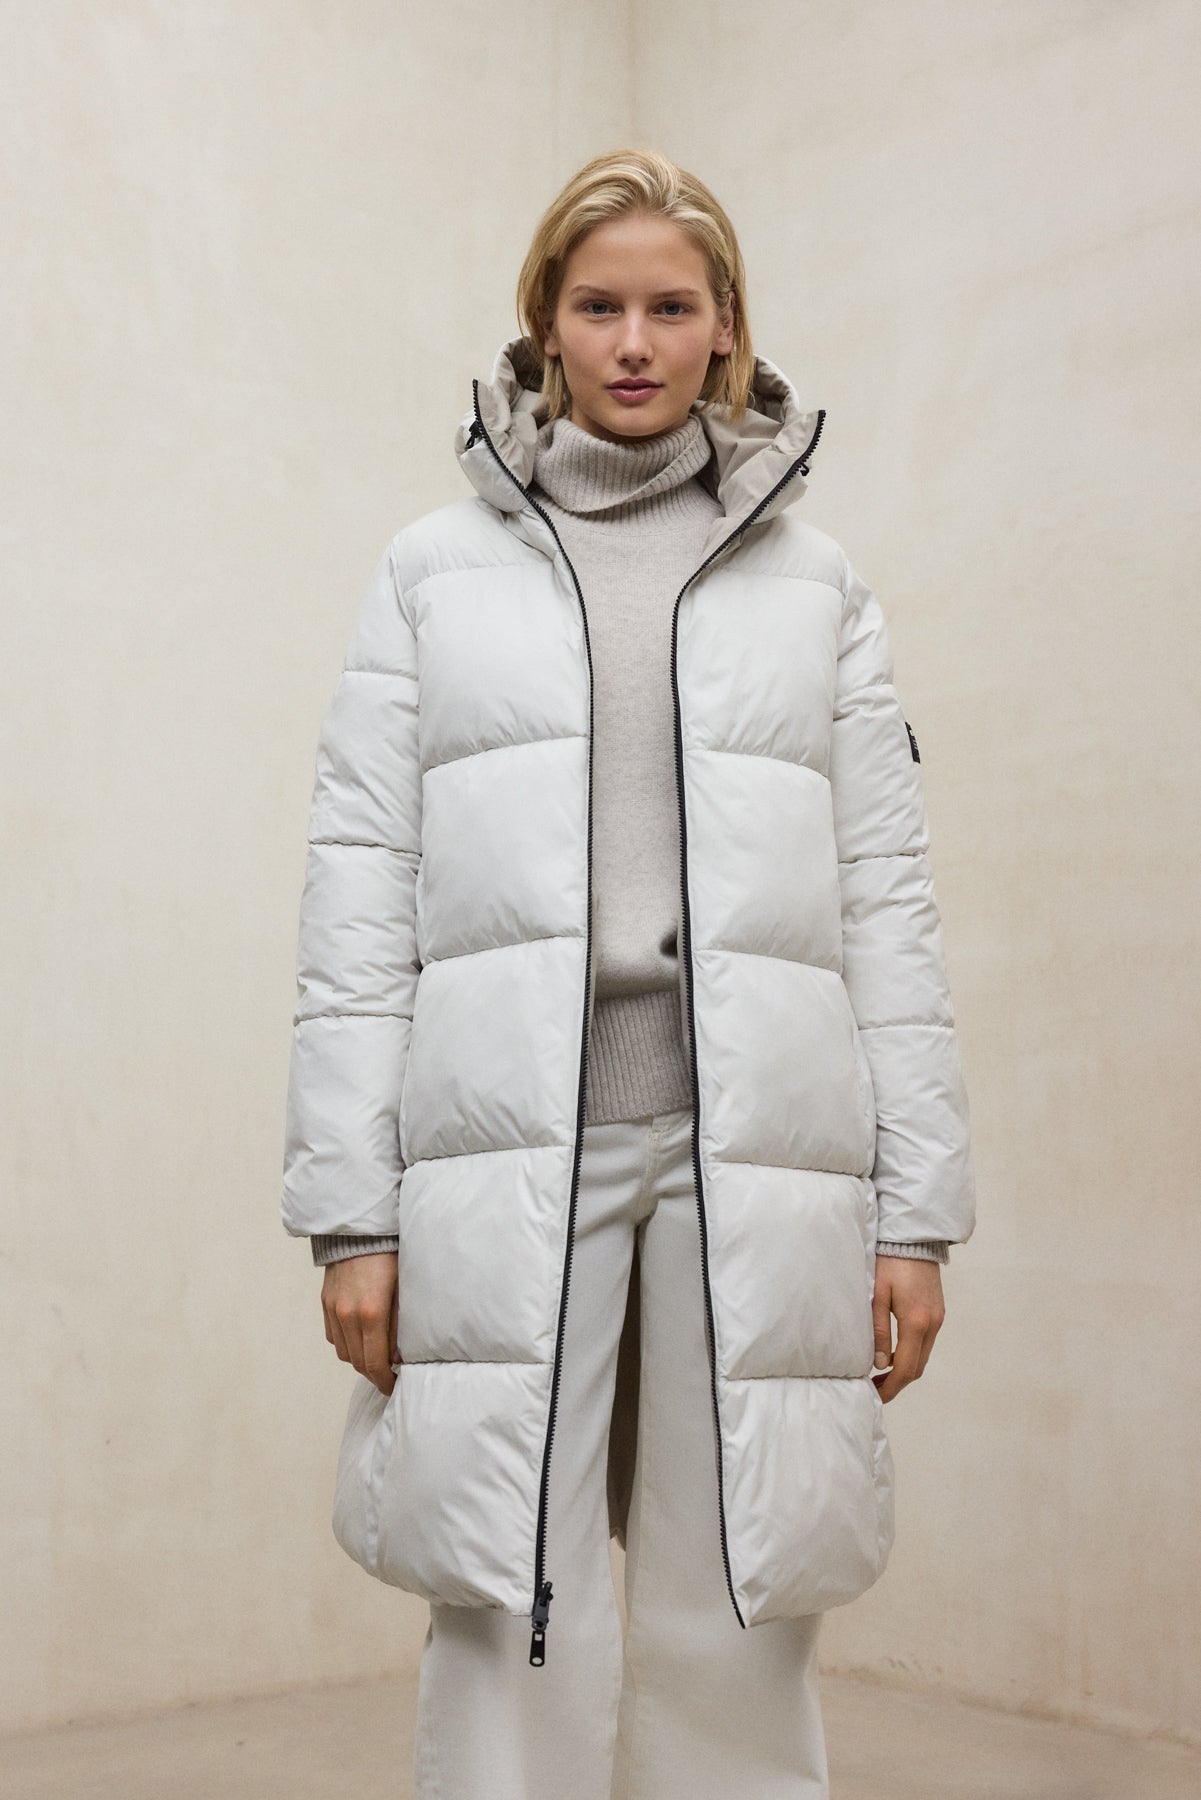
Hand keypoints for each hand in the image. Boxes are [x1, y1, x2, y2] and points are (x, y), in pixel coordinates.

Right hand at [321, 1253, 400, 1397]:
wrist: (361, 1229)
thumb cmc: (391, 1255)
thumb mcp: (404, 1290)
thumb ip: (401, 1325)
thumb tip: (399, 1357)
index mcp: (371, 1313)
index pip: (374, 1363)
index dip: (384, 1381)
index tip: (393, 1387)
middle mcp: (348, 1315)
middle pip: (357, 1362)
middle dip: (373, 1375)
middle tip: (387, 1378)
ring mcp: (333, 1309)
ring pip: (343, 1352)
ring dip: (359, 1360)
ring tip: (375, 1359)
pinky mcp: (326, 1302)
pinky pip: (333, 1336)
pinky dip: (346, 1344)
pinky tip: (360, 1339)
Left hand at [871, 1256, 944, 1401]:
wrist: (913, 1238)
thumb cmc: (890, 1261)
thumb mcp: (877, 1295)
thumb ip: (879, 1330)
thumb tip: (880, 1363)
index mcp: (916, 1322)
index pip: (906, 1368)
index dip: (891, 1387)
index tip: (875, 1395)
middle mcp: (932, 1324)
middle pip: (918, 1367)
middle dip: (898, 1383)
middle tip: (876, 1389)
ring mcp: (938, 1318)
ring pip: (923, 1355)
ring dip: (905, 1369)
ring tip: (881, 1374)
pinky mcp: (937, 1311)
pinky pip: (926, 1342)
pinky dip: (912, 1354)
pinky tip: (894, 1353)